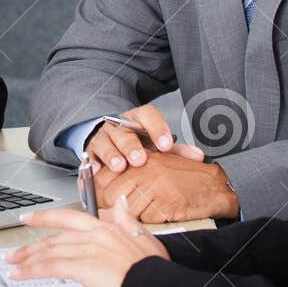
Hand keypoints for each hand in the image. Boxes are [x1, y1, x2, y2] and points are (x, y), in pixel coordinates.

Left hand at [4, 194, 168, 286]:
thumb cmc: (154, 270)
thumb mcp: (146, 238)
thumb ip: (128, 220)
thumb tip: (121, 203)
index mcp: (106, 228)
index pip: (69, 218)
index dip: (46, 217)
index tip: (29, 217)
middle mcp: (93, 236)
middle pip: (54, 238)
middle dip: (31, 246)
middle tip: (15, 252)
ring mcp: (87, 250)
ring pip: (49, 252)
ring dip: (27, 259)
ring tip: (13, 265)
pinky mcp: (82, 267)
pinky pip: (50, 267)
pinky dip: (31, 270)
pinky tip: (20, 275)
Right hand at [84, 104, 202, 173]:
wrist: (112, 141)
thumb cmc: (139, 143)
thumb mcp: (157, 144)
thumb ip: (176, 151)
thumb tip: (198, 157)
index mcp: (138, 120)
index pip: (147, 115)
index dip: (157, 128)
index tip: (166, 145)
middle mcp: (119, 125)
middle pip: (124, 131)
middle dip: (132, 146)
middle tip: (140, 160)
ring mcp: (103, 137)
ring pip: (105, 141)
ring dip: (112, 154)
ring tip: (120, 166)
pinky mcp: (90, 150)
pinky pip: (90, 155)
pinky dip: (93, 163)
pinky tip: (98, 171)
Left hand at [95, 151, 238, 221]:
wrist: (216, 187)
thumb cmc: (186, 179)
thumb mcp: (155, 168)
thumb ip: (130, 175)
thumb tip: (101, 189)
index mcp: (141, 158)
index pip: (105, 176)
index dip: (98, 192)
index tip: (97, 201)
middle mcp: (146, 169)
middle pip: (112, 193)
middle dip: (110, 208)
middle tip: (114, 216)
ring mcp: (156, 185)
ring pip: (127, 207)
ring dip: (130, 216)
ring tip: (140, 216)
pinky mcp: (166, 201)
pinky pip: (146, 218)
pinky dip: (148, 222)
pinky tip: (156, 218)